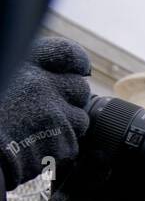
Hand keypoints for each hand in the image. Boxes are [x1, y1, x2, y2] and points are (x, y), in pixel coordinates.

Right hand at [0, 38, 88, 190]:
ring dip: (67, 125)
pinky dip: (59, 147)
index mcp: (23, 60)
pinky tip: (37, 145)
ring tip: (40, 128)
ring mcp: (54, 113)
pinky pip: (72, 143)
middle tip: (51, 107)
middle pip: (80, 88)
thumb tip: (46, 70)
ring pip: (80, 118)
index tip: (79, 70)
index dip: (77, 63)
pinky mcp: (61, 141)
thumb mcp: (3, 72)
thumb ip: (22, 69)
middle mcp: (42, 84)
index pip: (68, 53)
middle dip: (72, 98)